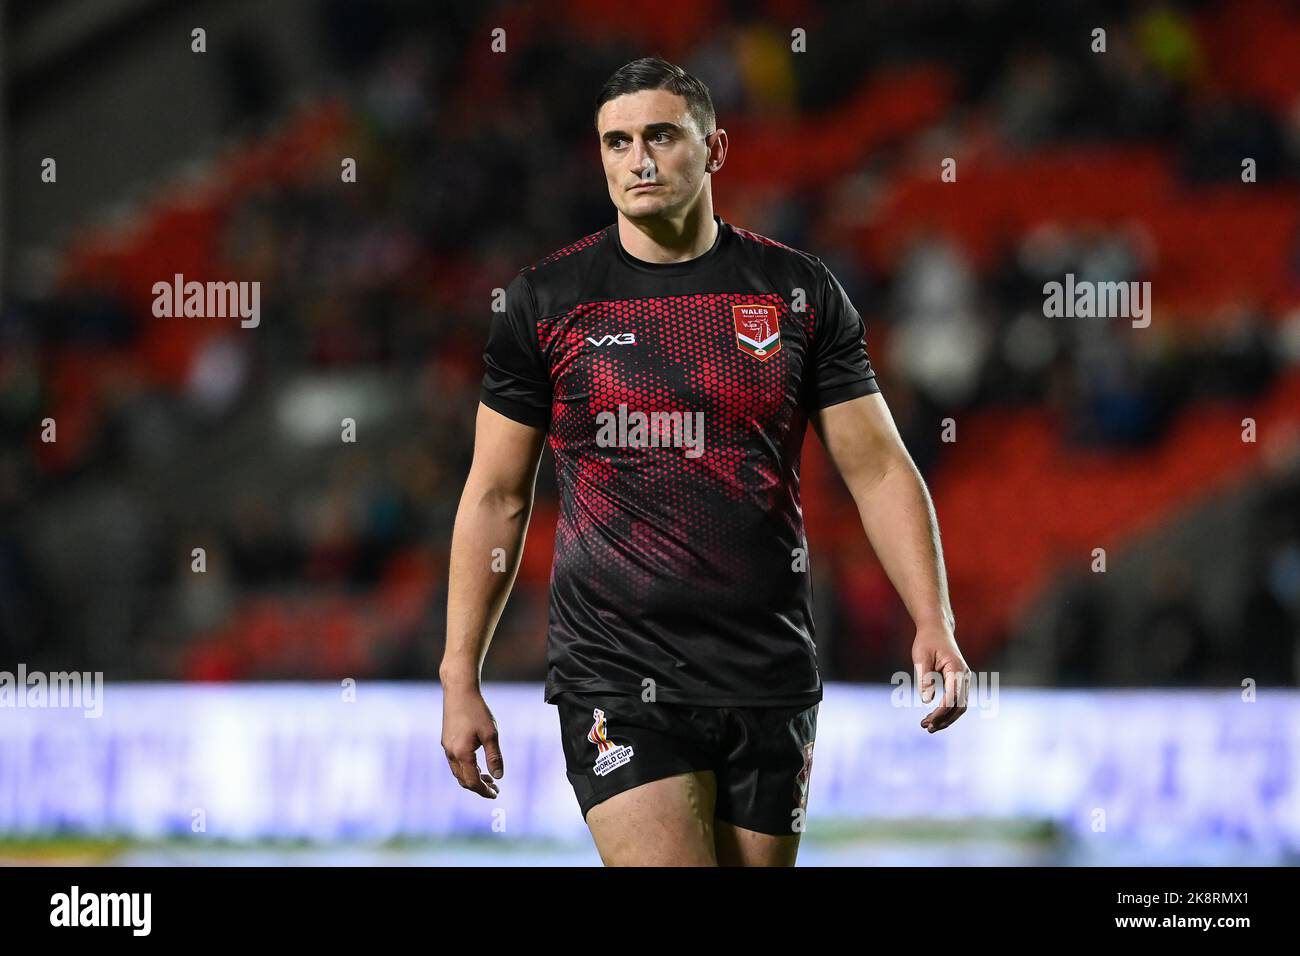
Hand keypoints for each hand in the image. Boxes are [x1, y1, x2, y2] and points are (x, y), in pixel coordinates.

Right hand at [440, 681, 503, 797]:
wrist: (459, 691)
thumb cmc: (477, 711)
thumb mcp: (491, 734)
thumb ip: (494, 757)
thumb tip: (499, 777)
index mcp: (462, 754)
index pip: (473, 781)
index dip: (484, 791)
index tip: (495, 794)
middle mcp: (451, 753)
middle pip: (464, 780)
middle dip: (479, 787)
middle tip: (495, 788)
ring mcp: (446, 747)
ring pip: (458, 772)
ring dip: (472, 778)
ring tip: (489, 778)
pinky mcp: (446, 741)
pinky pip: (455, 762)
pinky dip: (467, 768)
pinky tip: (478, 764)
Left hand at [911, 625, 970, 733]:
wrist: (937, 629)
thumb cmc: (927, 641)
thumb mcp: (921, 657)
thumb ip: (924, 678)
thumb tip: (927, 700)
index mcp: (956, 669)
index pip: (953, 697)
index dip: (941, 711)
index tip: (928, 720)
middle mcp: (964, 676)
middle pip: (960, 706)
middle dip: (944, 719)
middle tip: (926, 728)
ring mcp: (964, 680)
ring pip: (960, 706)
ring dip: (946, 718)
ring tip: (927, 726)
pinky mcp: (959, 682)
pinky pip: (956, 701)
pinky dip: (946, 711)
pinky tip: (933, 717)